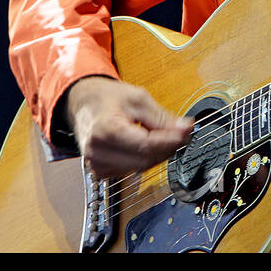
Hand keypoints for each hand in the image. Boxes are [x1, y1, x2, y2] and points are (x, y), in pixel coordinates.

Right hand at [63, 76, 192, 180]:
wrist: (84, 104)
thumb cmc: (107, 98)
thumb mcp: (137, 98)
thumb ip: (162, 117)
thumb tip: (185, 129)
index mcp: (106, 130)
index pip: (146, 145)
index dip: (170, 141)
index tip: (187, 133)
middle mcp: (98, 152)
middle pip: (144, 160)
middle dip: (168, 148)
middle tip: (183, 134)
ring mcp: (97, 165)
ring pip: (140, 167)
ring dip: (158, 154)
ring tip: (166, 137)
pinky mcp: (100, 171)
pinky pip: (131, 170)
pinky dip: (144, 159)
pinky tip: (149, 146)